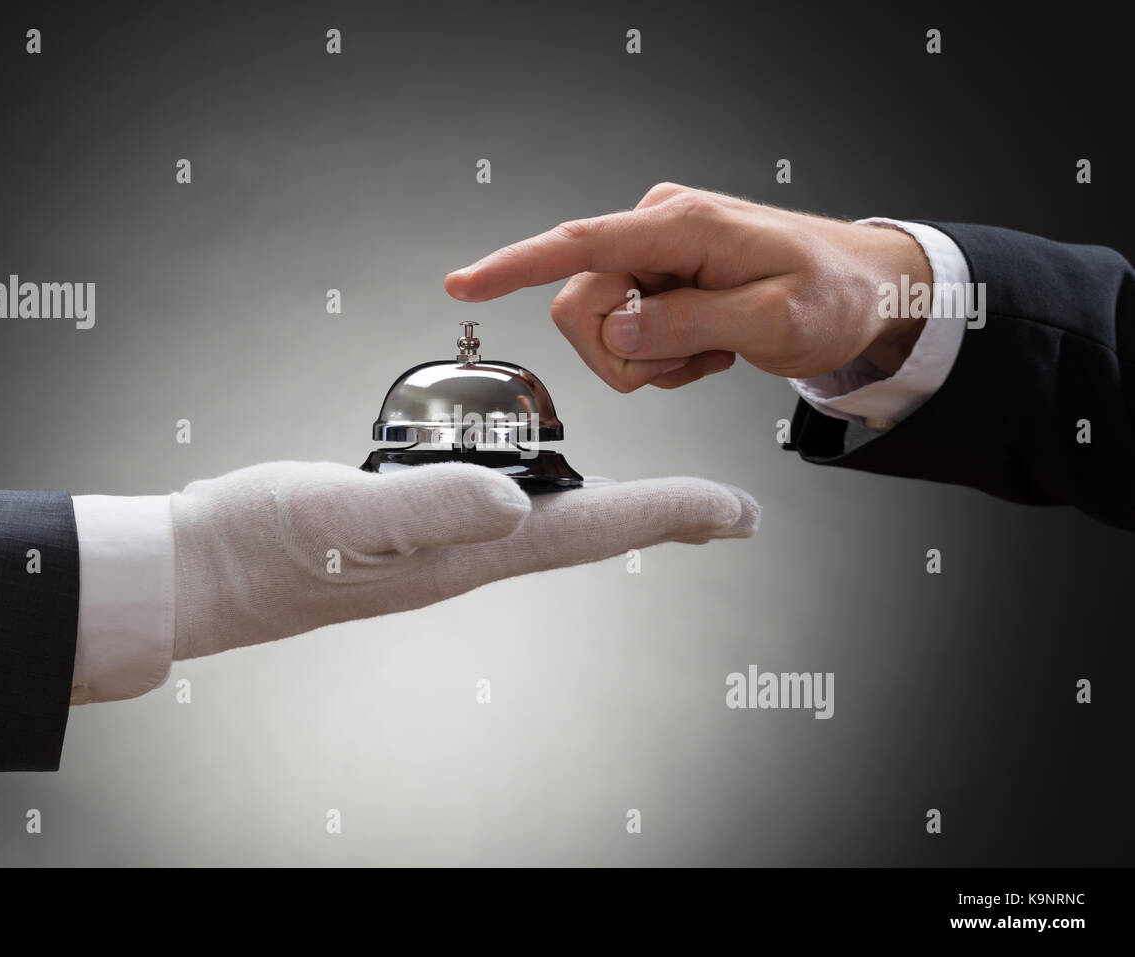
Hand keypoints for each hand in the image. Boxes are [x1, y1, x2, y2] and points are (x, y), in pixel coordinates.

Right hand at [169, 460, 758, 659]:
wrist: (201, 572)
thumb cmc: (259, 546)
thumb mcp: (339, 517)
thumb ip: (426, 509)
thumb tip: (514, 504)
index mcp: (465, 548)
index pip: (590, 527)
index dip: (670, 514)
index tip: (739, 510)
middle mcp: (465, 553)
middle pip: (588, 534)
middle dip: (662, 518)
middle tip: (723, 510)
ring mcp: (438, 546)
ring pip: (551, 526)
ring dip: (614, 511)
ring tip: (659, 499)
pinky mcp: (408, 531)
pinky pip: (501, 512)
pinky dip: (546, 496)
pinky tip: (538, 486)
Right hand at [444, 183, 931, 390]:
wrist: (864, 292)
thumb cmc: (833, 294)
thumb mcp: (773, 320)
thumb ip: (689, 326)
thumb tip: (618, 335)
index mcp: (681, 226)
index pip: (578, 245)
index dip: (513, 267)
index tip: (464, 285)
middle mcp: (657, 232)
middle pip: (583, 306)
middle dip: (627, 352)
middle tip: (695, 357)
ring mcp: (656, 256)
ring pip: (603, 330)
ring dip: (653, 359)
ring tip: (711, 348)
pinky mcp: (660, 280)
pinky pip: (628, 336)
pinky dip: (666, 357)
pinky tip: (709, 344)